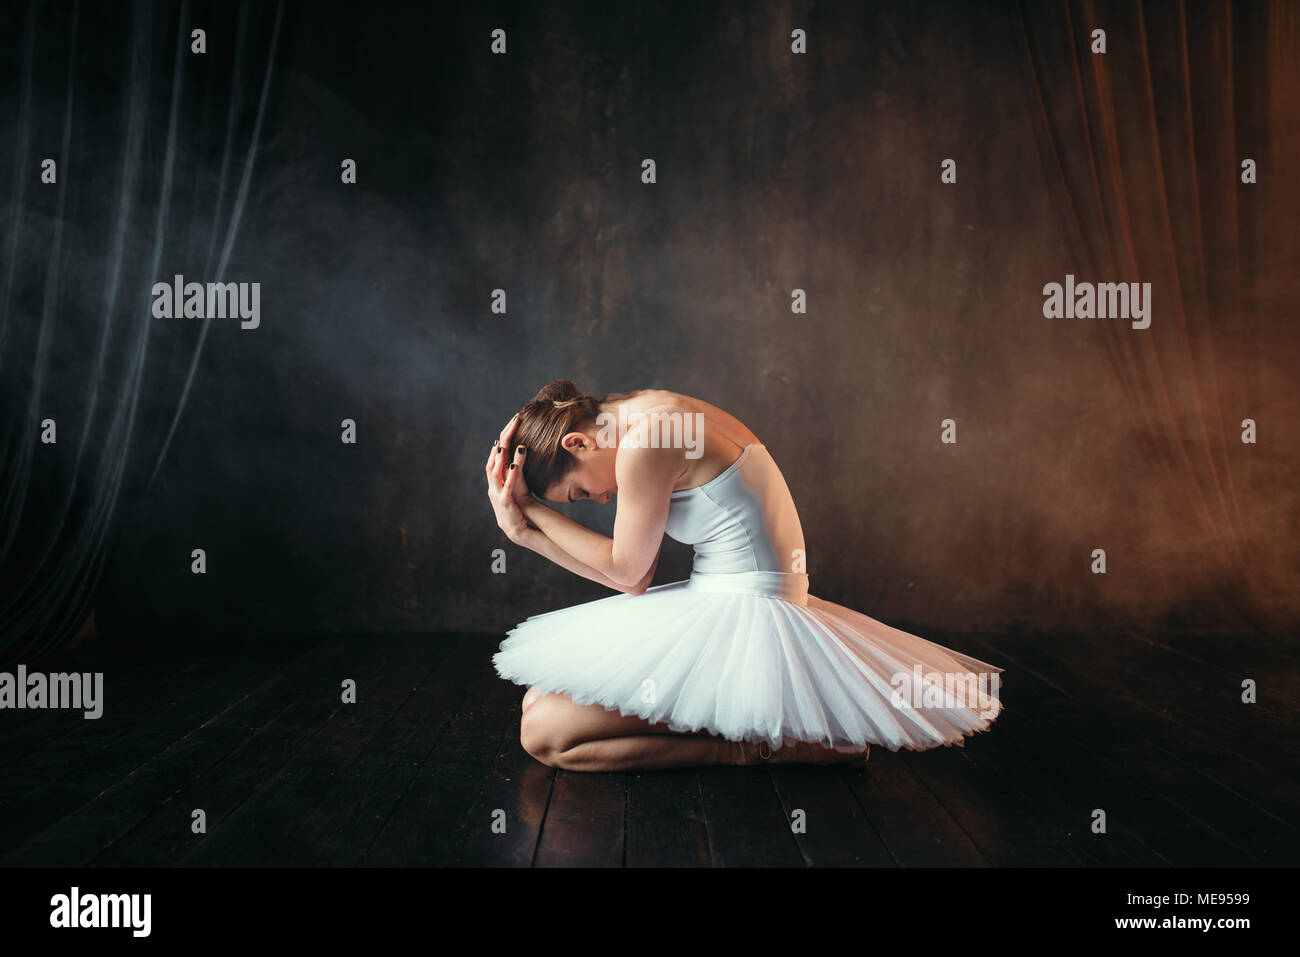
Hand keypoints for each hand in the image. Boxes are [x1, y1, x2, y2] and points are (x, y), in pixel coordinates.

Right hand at [486, 415, 529, 540]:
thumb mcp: (517, 484)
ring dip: (500, 456)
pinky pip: (506, 488)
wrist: (519, 529)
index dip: (504, 437)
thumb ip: (515, 469)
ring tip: (505, 441)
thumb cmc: (519, 506)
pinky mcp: (505, 503)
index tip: (513, 421)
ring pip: (494, 471)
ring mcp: (497, 494)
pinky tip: (515, 466)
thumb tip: (520, 449)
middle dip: (503, 439)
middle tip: (512, 423)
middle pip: (494, 458)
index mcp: (496, 479)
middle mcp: (493, 485)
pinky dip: (510, 476)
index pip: (497, 454)